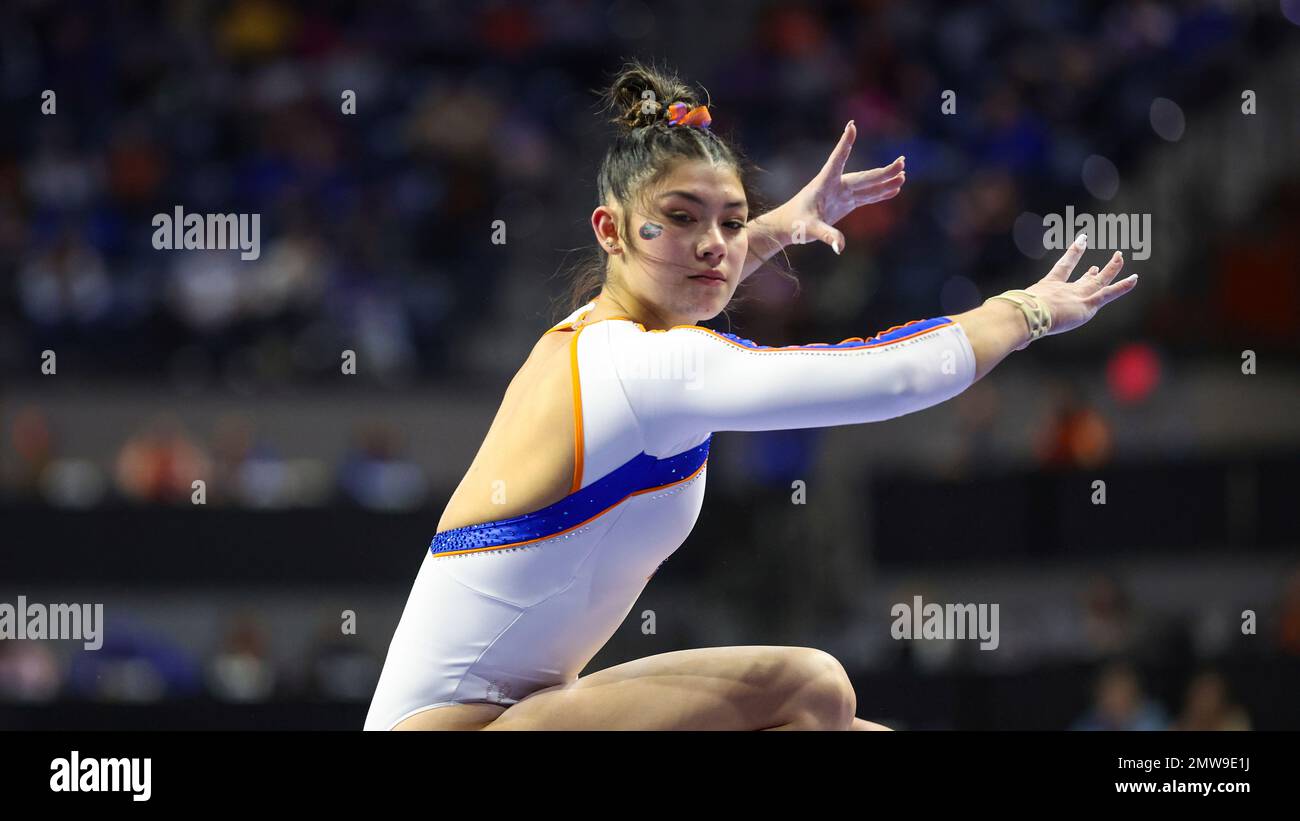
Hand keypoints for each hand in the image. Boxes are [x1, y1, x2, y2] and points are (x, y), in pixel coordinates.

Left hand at [780, 120, 906, 254]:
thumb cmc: (794, 223)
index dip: (845, 143)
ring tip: (903, 174)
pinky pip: (867, 196)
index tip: (851, 126)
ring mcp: (843, 193)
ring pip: (868, 185)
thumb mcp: (809, 229)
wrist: (788, 225)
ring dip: (885, 180)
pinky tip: (894, 189)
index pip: (837, 159)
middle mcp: (836, 184)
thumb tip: (840, 247)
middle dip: (884, 170)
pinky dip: (881, 193)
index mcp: (824, 183)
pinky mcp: (846, 202)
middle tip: (902, 161)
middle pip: (864, 176)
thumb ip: (826, 236)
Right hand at [1021, 235, 1139, 338]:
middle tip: (1099, 266)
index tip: (1082, 240)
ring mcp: (1077, 294)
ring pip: (1100, 281)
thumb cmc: (1017, 317)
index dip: (1073, 254)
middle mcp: (1065, 288)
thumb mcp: (1021, 321)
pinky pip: (1109, 293)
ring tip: (1120, 257)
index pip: (1063, 269)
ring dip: (1112, 269)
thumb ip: (1024, 334)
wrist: (1024, 313)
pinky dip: (1123, 286)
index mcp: (1049, 288)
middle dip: (1094, 272)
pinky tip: (1135, 279)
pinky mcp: (1087, 303)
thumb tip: (1021, 345)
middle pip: (1084, 278)